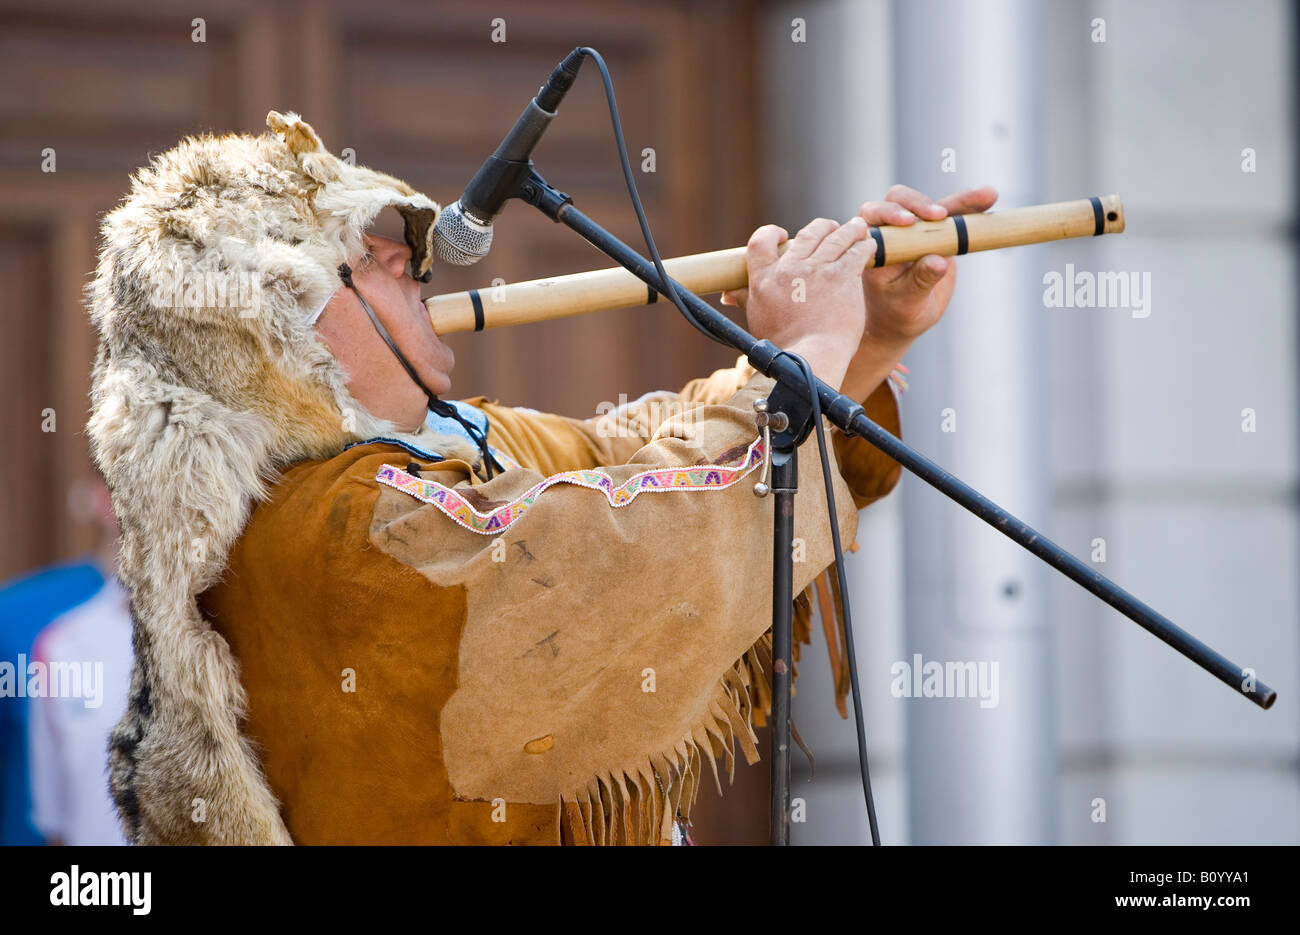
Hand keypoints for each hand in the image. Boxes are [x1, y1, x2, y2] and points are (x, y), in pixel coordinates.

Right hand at [725, 217, 875, 387]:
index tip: (785, 235)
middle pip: (808, 233)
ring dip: (849, 230)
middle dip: (823, 228)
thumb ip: (744, 299)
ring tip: (858, 228)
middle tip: (832, 229)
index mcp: (765, 278)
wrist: (809, 359)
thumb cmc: (783, 346)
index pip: (760, 241)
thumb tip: (727, 294)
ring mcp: (817, 270)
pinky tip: (869, 246)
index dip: (773, 233)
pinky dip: (864, 245)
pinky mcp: (843, 277)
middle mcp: (790, 269)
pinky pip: (856, 251)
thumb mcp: (757, 318)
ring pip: (837, 236)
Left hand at [856, 183, 997, 345]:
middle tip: (939, 216)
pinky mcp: (938, 232)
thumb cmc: (897, 312)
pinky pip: (956, 215)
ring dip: (959, 199)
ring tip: (986, 195)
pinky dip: (973, 207)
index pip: (874, 215)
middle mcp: (891, 230)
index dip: (889, 213)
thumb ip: (920, 281)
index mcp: (874, 244)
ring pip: (934, 206)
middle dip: (921, 203)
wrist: (906, 319)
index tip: (909, 222)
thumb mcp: (908, 301)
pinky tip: (990, 196)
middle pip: (900, 200)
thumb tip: (938, 262)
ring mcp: (916, 229)